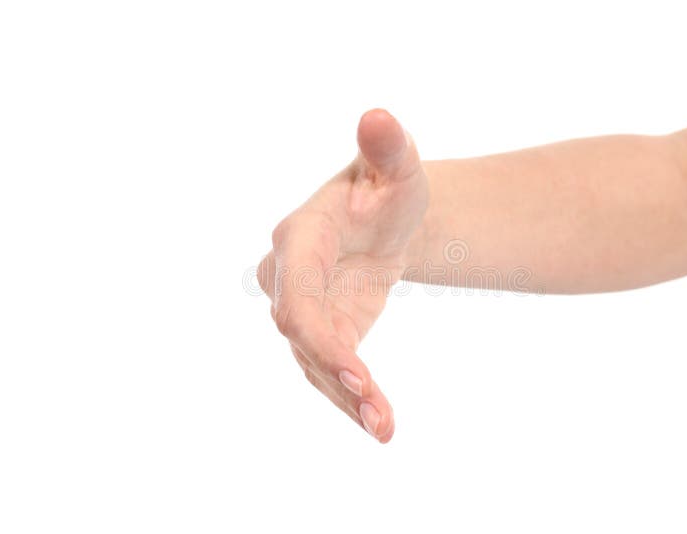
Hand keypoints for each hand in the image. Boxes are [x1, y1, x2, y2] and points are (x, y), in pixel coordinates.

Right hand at [257, 109, 427, 442]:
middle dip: (336, 377)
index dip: (321, 337)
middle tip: (378, 416)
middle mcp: (288, 276)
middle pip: (301, 337)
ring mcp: (299, 306)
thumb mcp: (398, 168)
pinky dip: (350, 397)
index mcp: (301, 238)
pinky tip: (379, 424)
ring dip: (347, 399)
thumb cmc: (388, 187)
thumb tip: (378, 117)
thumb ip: (389, 148)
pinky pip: (326, 369)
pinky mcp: (318, 329)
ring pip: (312, 362)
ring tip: (384, 430)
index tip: (359, 373)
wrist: (383, 218)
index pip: (296, 297)